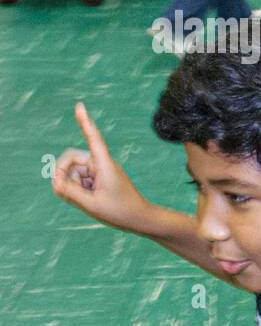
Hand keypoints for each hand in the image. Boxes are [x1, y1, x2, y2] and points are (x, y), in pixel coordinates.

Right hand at [51, 102, 154, 232]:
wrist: (139, 219)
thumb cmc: (120, 211)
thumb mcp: (91, 204)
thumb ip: (69, 192)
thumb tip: (55, 183)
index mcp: (104, 164)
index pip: (93, 139)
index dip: (85, 123)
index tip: (79, 106)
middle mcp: (101, 163)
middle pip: (70, 158)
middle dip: (62, 172)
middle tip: (60, 190)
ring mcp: (99, 171)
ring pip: (72, 172)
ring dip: (71, 185)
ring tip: (85, 200)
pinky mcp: (97, 179)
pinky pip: (78, 180)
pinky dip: (76, 189)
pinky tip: (87, 200)